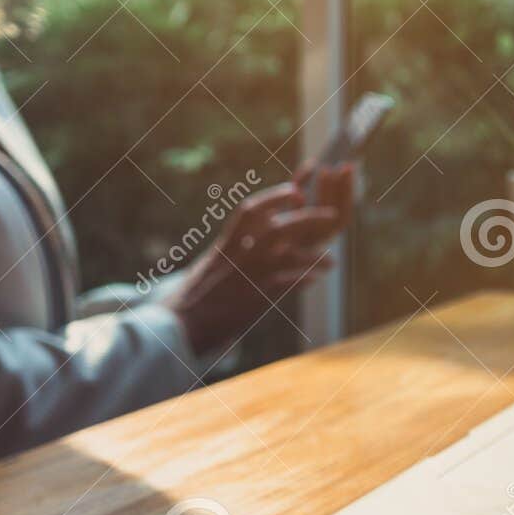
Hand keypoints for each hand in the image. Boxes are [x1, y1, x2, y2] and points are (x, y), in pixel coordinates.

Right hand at [167, 164, 353, 354]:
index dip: (276, 197)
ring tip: (332, 261)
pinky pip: (287, 283)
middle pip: (280, 227)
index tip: (297, 191)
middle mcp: (239, 254)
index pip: (252, 209)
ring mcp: (248, 275)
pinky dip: (304, 279)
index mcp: (227, 243)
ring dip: (315, 256)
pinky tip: (316, 280)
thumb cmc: (195, 296)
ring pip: (289, 255)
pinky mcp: (255, 298)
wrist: (181, 322)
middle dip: (309, 218)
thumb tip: (247, 241)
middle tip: (331, 215)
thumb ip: (232, 250)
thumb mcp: (213, 264)